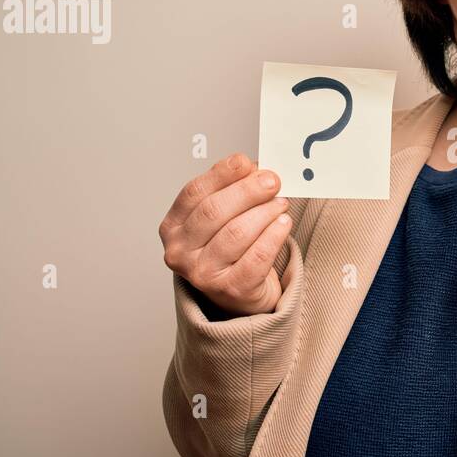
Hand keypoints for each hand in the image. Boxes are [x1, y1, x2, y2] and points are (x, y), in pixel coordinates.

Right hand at [158, 153, 292, 316]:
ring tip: (281, 202)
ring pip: (237, 233)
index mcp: (173, 227)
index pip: (194, 192)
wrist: (240, 294)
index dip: (222, 174)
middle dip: (248, 191)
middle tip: (272, 180)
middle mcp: (180, 252)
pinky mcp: (230, 289)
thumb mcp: (221, 218)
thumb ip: (231, 191)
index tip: (246, 162)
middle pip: (214, 210)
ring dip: (265, 212)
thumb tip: (255, 168)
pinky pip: (257, 256)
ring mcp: (202, 274)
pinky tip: (284, 223)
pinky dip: (274, 235)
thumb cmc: (230, 250)